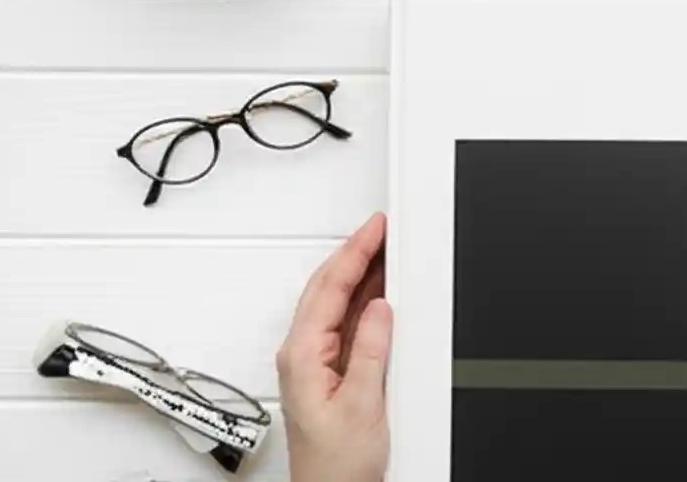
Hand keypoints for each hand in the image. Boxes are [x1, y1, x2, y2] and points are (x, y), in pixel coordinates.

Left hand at [277, 213, 391, 481]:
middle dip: (354, 253)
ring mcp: (313, 363)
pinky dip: (362, 301)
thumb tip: (381, 308)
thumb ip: (371, 350)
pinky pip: (344, 323)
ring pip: (334, 303)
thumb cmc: (337, 466)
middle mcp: (301, 354)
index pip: (330, 287)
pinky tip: (379, 293)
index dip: (355, 251)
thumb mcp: (364, 403)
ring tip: (384, 251)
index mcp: (303, 355)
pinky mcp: (327, 373)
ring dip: (359, 275)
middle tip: (380, 229)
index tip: (375, 228)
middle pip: (327, 287)